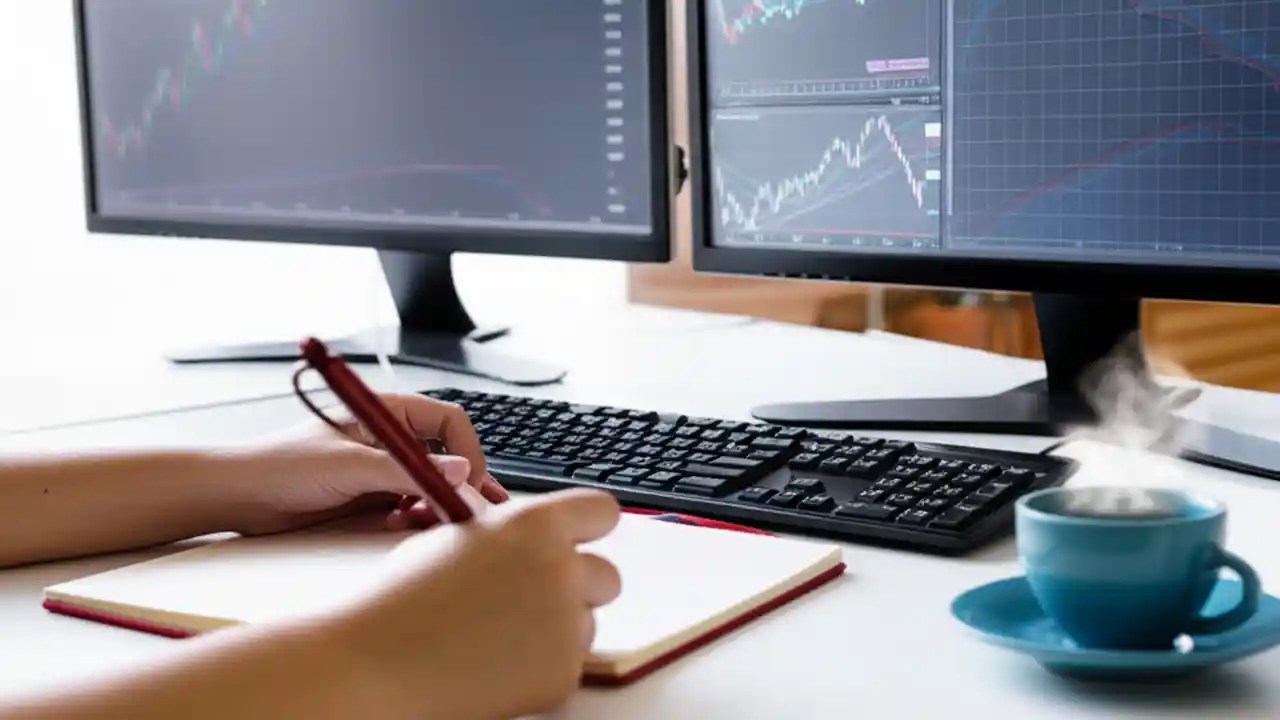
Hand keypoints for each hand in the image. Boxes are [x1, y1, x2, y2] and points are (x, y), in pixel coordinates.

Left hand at [227, 393, 508, 535]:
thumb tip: (461, 471)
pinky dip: (415, 519)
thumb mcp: (349, 466)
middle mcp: (388, 438)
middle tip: (472, 512)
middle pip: (446, 454)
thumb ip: (405, 470)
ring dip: (435, 504)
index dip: (467, 449)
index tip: (471, 481)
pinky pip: (411, 507)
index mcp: (386, 412)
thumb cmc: (281, 465)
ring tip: (424, 521)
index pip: (448, 421)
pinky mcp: (371, 497)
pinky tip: (400, 527)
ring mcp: (381, 469)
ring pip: (431, 485)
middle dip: (460, 483)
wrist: (238, 497)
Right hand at [337, 490, 622, 719]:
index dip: (589, 528)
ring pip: (588, 623)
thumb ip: (506, 534)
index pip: (603, 511)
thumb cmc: (402, 600)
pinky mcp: (562, 673)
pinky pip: (568, 666)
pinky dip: (539, 670)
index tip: (577, 542)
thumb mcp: (455, 539)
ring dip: (557, 631)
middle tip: (531, 601)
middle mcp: (561, 569)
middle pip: (607, 575)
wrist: (376, 664)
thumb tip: (530, 536)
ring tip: (496, 637)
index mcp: (535, 524)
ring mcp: (566, 624)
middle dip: (577, 589)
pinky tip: (494, 666)